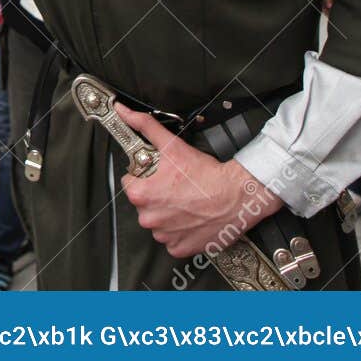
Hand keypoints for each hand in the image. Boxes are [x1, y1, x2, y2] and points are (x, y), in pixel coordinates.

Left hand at [113, 104, 283, 258]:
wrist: (237, 196)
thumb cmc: (206, 175)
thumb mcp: (172, 145)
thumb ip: (144, 126)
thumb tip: (123, 111)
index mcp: (142, 195)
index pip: (130, 183)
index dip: (145, 176)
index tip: (159, 175)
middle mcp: (149, 219)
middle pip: (143, 203)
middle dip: (156, 194)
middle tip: (176, 187)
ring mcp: (165, 236)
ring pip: (157, 222)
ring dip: (167, 214)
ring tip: (185, 202)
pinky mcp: (180, 248)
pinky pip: (172, 240)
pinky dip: (179, 231)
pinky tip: (191, 218)